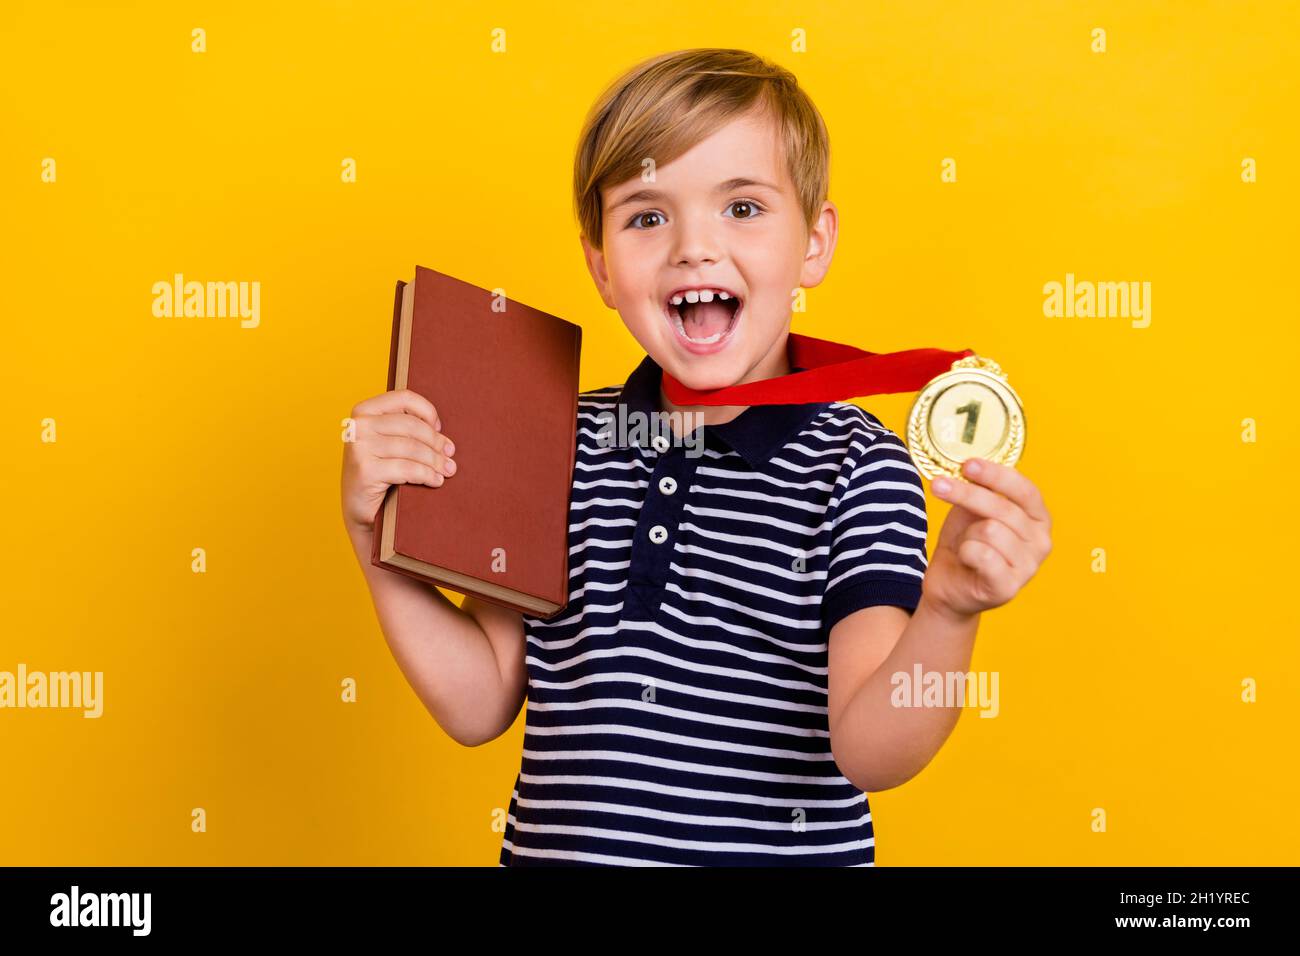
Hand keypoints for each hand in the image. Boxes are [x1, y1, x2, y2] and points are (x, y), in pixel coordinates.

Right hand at [340, 388, 456, 534]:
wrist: (358, 511)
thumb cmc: (378, 474)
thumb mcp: (387, 444)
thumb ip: (405, 429)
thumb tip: (440, 431)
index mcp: (364, 411)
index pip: (404, 398)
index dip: (428, 411)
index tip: (439, 428)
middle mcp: (358, 426)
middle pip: (412, 425)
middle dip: (436, 442)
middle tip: (450, 456)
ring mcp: (360, 448)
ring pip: (413, 448)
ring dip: (435, 461)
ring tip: (448, 470)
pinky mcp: (366, 471)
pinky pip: (408, 469)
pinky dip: (427, 474)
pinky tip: (436, 480)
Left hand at [920, 457, 1051, 620]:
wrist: (949, 586)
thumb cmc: (966, 544)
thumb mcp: (972, 511)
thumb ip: (981, 491)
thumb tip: (973, 466)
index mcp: (1038, 519)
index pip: (1025, 490)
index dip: (996, 475)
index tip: (967, 464)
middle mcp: (1041, 542)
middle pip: (1002, 507)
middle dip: (965, 494)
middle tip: (938, 485)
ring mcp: (1028, 567)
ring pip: (989, 530)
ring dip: (967, 535)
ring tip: (966, 545)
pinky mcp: (1009, 587)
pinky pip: (981, 555)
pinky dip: (965, 552)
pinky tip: (967, 560)